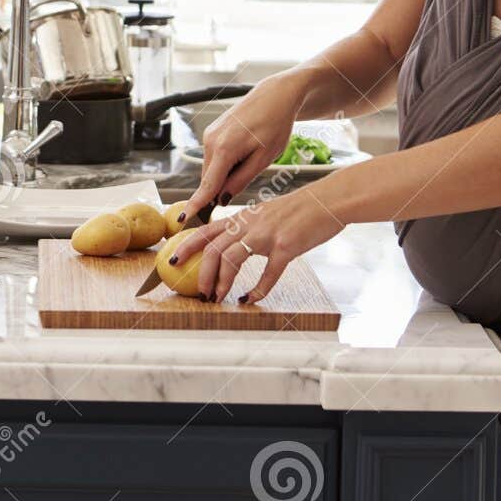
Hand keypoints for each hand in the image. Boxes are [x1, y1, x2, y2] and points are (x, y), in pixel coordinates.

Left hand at [170, 186, 342, 303]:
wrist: (327, 201)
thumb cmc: (300, 211)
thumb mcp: (266, 214)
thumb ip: (248, 227)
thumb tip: (234, 243)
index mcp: (243, 216)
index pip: (206, 230)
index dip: (186, 246)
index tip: (173, 261)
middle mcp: (250, 224)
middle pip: (214, 248)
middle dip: (202, 273)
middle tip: (200, 293)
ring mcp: (267, 235)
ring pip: (233, 259)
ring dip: (222, 282)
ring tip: (219, 298)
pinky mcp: (286, 247)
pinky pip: (268, 272)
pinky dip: (258, 289)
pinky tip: (251, 299)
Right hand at [180, 74, 303, 221]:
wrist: (275, 96)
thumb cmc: (275, 124)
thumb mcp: (264, 158)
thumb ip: (241, 180)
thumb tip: (222, 198)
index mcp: (224, 149)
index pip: (207, 185)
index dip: (195, 205)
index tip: (182, 220)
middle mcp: (211, 141)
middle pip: (209, 179)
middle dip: (220, 189)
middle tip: (246, 180)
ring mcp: (209, 135)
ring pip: (211, 168)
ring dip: (225, 174)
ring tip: (251, 157)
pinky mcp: (212, 132)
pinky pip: (214, 157)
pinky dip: (225, 163)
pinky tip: (244, 152)